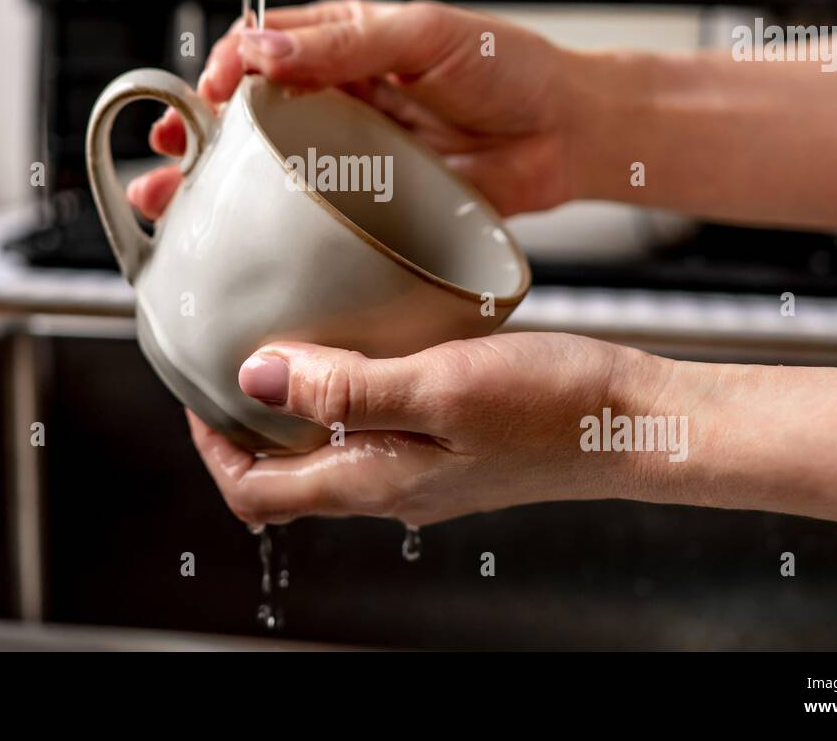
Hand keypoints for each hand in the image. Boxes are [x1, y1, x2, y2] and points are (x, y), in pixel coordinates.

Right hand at [128, 0, 581, 219]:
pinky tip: (241, 238)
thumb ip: (347, 40)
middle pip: (249, 113)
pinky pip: (314, 212)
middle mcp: (340, 98)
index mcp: (346, 43)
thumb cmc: (510, 66)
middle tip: (168, 153)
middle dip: (197, 131)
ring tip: (173, 200)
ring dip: (215, 182)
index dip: (226, 66)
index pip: (264, 47)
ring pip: (269, 166)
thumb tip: (266, 47)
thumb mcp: (426, 35)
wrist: (567, 132)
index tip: (209, 91)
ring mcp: (353, 153)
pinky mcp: (373, 201)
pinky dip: (272, 224)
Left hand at [185, 331, 665, 526]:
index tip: (198, 392)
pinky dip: (349, 392)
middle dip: (245, 427)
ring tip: (289, 341)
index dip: (212, 448)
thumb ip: (344, 389)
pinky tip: (368, 342)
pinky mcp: (453, 444)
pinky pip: (376, 427)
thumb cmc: (556, 408)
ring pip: (330, 451)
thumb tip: (255, 379)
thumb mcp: (440, 386)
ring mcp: (424, 470)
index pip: (257, 493)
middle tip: (232, 359)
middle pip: (286, 475)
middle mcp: (392, 487)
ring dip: (296, 408)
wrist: (638, 420)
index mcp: (376, 482)